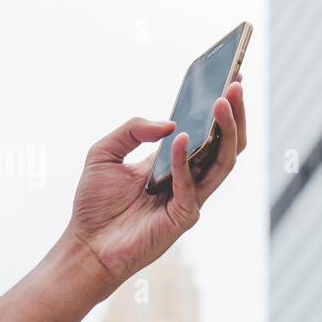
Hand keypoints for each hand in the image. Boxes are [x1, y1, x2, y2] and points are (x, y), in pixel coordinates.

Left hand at [63, 78, 246, 293]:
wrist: (85, 245)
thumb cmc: (94, 204)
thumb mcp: (104, 153)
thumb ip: (133, 130)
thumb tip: (170, 124)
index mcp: (174, 163)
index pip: (208, 132)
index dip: (222, 107)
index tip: (232, 75)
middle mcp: (188, 180)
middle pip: (226, 144)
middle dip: (235, 113)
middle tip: (236, 83)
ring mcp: (190, 199)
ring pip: (224, 162)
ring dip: (226, 130)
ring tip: (223, 101)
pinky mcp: (182, 217)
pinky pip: (192, 185)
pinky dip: (186, 160)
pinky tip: (181, 138)